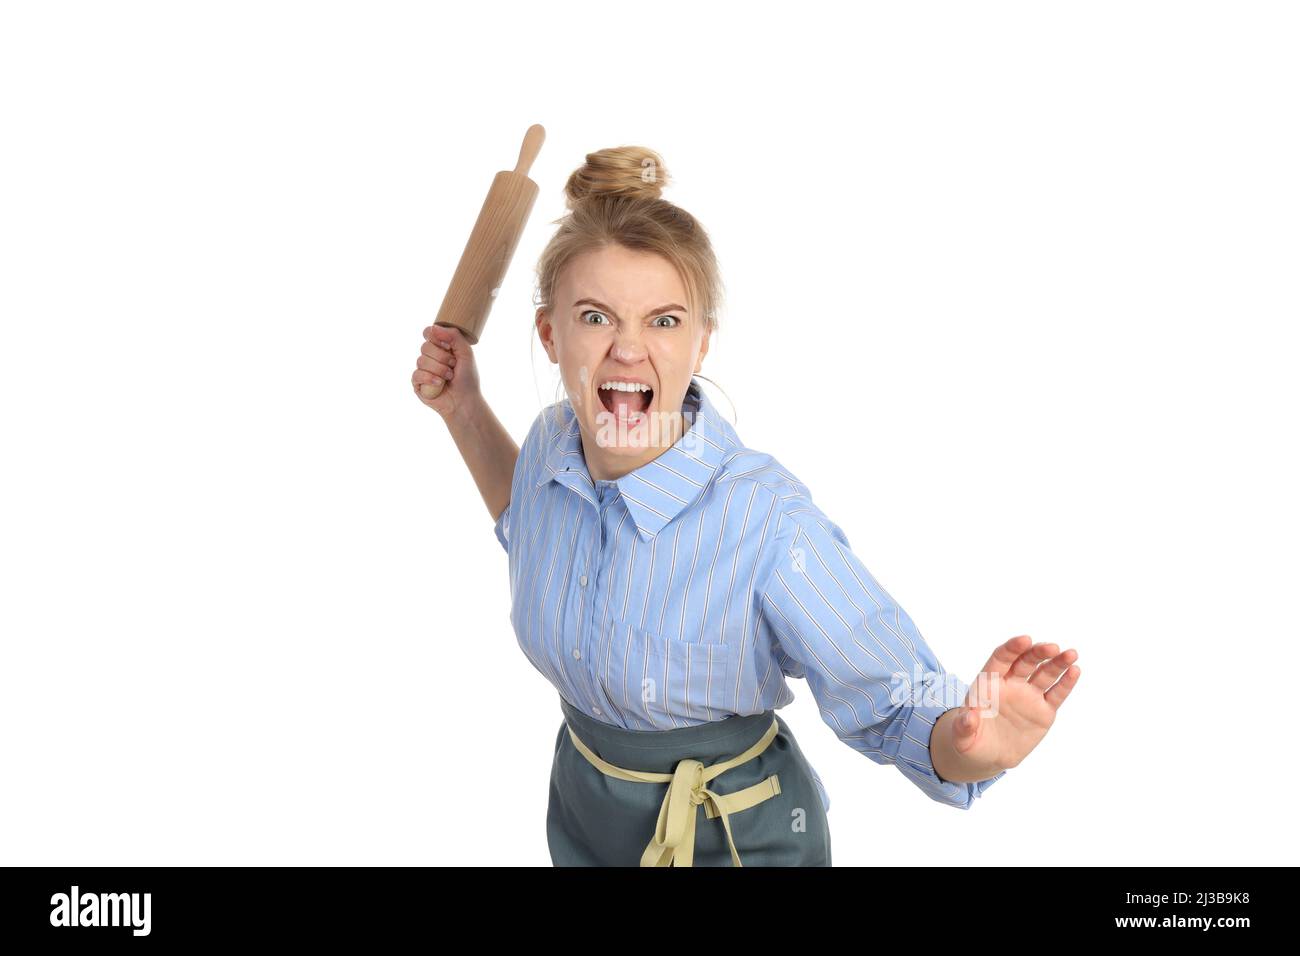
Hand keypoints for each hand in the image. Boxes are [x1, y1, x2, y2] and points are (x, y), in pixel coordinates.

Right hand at [411, 324, 479, 420]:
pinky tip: (439, 384)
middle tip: (453, 365)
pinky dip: (430, 378)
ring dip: (439, 370)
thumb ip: (454, 336)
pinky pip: (417, 374)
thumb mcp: (466, 353)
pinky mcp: (417, 383)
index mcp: (440, 347)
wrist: (465, 401)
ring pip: (421, 360)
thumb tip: (434, 327)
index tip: (448, 346)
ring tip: (449, 377)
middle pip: (425, 346)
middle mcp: (430, 357)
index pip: (429, 333)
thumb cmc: (467, 378)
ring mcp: (422, 370)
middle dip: (442, 357)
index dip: (435, 337)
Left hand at [948, 635, 1080, 774]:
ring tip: (1071, 654)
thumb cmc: (969, 740)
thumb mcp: (962, 735)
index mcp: (988, 683)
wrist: (988, 756)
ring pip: (1044, 674)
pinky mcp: (1044, 711)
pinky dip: (1066, 683)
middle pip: (1026, 662)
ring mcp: (1028, 696)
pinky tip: (1075, 671)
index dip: (1012, 648)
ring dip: (1058, 663)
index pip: (1001, 659)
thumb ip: (963, 725)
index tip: (1025, 639)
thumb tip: (969, 717)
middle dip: (1038, 653)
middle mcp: (1010, 684)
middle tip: (1053, 647)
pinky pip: (1056, 694)